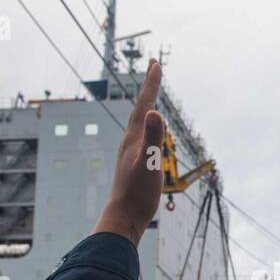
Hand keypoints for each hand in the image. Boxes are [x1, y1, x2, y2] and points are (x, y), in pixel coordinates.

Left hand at [94, 59, 164, 246]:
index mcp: (134, 138)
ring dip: (146, 104)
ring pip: (139, 121)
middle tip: (154, 67)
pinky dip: (146, 125)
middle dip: (148, 87)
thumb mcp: (150, 164)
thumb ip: (152, 138)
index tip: (155, 63)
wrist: (123, 217)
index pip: (144, 104)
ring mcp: (130, 152)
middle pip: (140, 107)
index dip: (151, 83)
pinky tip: (147, 131)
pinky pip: (141, 135)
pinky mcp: (132, 163)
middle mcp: (129, 141)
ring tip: (151, 94)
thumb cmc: (138, 194)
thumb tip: (153, 112)